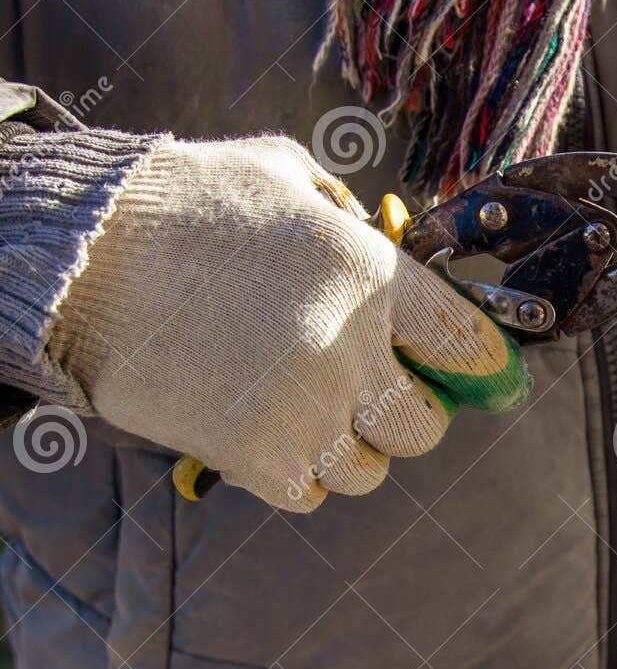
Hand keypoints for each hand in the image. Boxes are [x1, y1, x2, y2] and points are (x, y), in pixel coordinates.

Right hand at [49, 135, 530, 511]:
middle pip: (424, 426)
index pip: (469, 346)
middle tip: (383, 389)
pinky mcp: (251, 456)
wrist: (79, 256)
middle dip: (409, 410)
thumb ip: (352, 218)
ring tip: (317, 408)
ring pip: (369, 469)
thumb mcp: (289, 176)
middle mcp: (350, 351)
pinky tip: (277, 429)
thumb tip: (394, 248)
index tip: (484, 376)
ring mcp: (302, 412)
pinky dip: (302, 471)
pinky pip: (310, 492)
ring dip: (353, 444)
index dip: (484, 367)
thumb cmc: (185, 203)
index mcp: (372, 275)